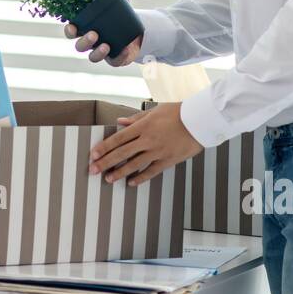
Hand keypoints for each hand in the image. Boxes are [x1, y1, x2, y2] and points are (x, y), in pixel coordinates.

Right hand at [64, 0, 140, 65]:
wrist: (135, 34)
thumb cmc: (119, 18)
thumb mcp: (121, 5)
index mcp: (86, 28)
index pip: (71, 31)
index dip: (69, 31)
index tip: (71, 27)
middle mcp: (91, 42)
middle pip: (79, 46)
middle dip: (84, 42)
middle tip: (93, 34)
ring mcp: (101, 52)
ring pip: (93, 57)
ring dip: (97, 52)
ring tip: (106, 45)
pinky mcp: (114, 59)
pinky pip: (114, 61)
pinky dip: (119, 57)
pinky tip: (125, 50)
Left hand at [88, 101, 202, 185]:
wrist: (200, 120)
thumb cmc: (178, 112)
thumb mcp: (155, 110)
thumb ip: (135, 118)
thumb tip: (119, 122)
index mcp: (143, 126)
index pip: (118, 139)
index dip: (104, 147)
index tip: (92, 155)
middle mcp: (148, 140)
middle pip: (122, 153)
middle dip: (105, 162)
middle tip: (93, 170)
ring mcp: (158, 151)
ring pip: (134, 165)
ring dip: (120, 173)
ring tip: (108, 179)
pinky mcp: (168, 160)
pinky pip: (151, 171)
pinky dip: (140, 178)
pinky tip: (131, 183)